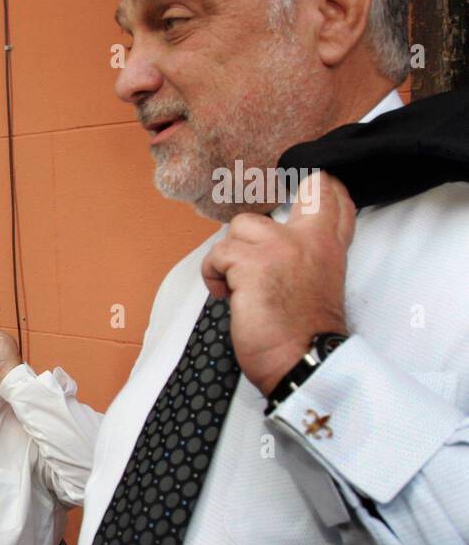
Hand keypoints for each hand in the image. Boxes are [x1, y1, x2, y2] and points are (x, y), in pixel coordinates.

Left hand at [200, 171, 353, 395]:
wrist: (301, 360)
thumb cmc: (303, 331)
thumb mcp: (320, 280)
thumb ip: (308, 253)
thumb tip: (274, 240)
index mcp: (328, 245)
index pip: (331, 194)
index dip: (316, 184)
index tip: (295, 194)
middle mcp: (308, 239)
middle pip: (298, 191)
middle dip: (274, 215)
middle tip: (254, 251)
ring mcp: (279, 248)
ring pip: (241, 225)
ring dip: (232, 255)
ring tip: (238, 283)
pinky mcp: (251, 264)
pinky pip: (218, 254)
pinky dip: (214, 275)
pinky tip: (227, 294)